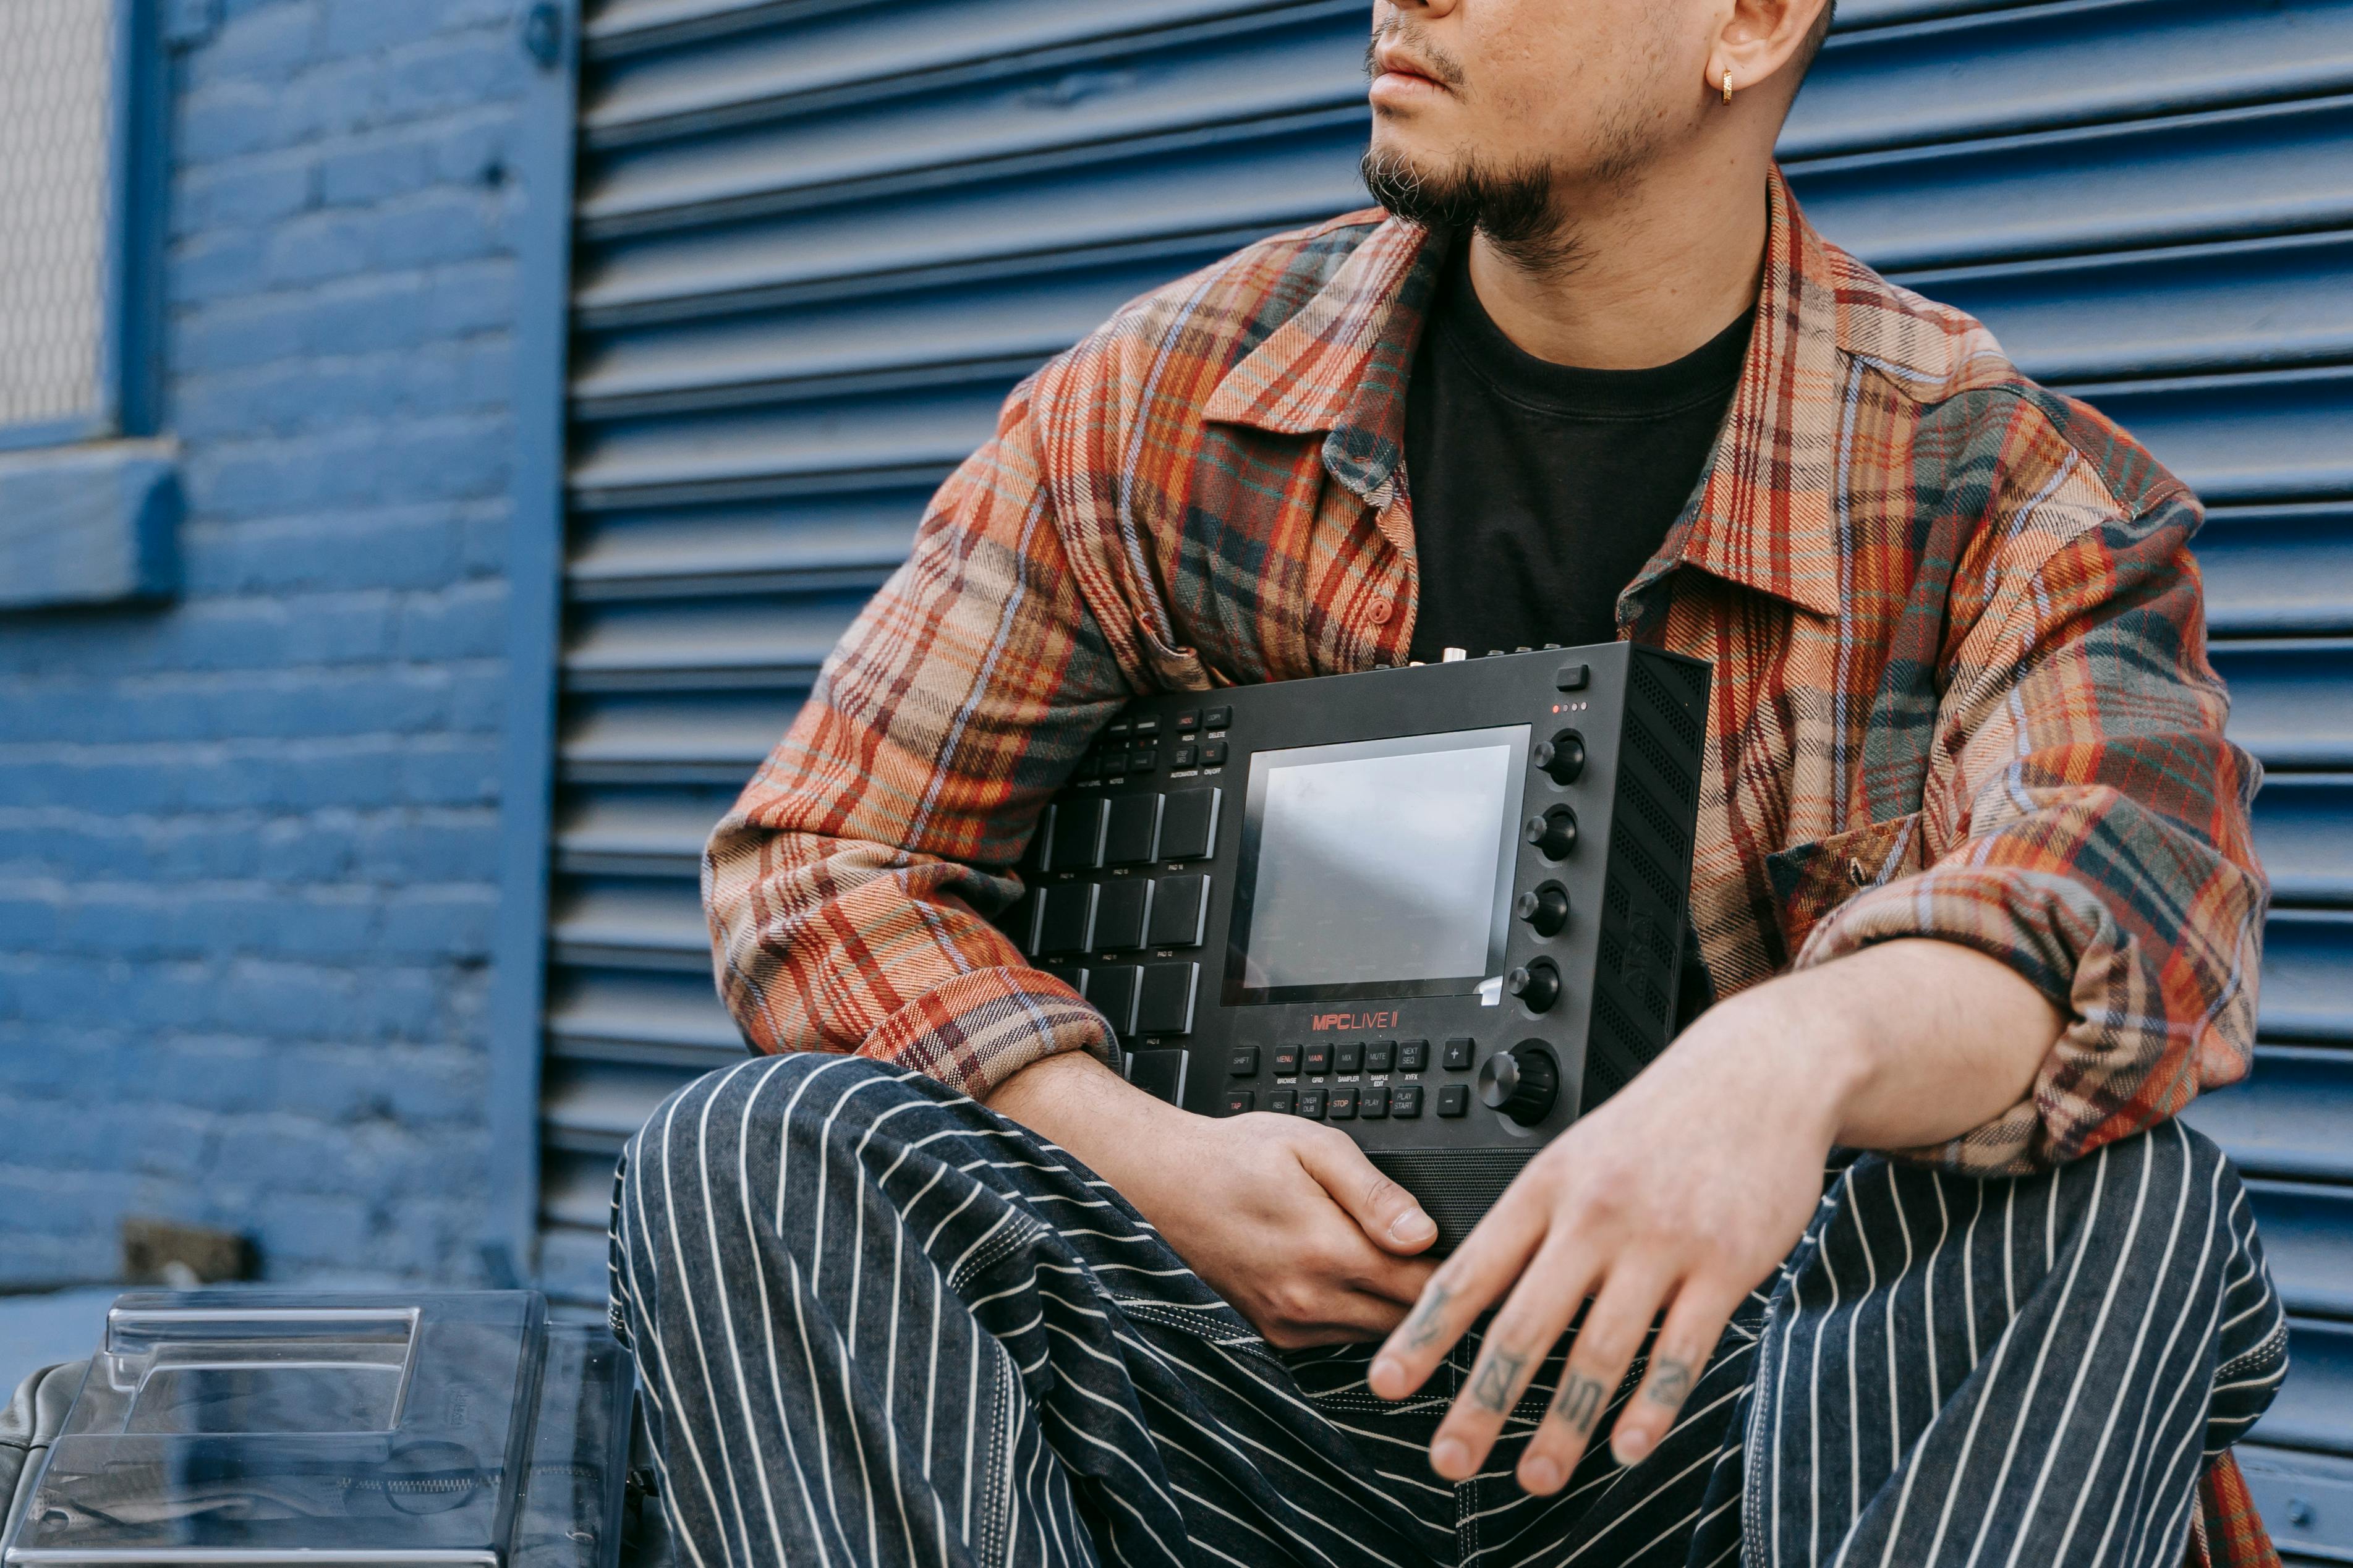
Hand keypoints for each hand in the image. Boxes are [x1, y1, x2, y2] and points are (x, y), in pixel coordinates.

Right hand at [988, 1052, 1440, 1345]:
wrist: (1160, 1183)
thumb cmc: (1234, 1157)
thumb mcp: (1312, 1147)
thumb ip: (1376, 1193)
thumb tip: (1426, 1233)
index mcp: (1328, 1252)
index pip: (1426, 1287)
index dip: (1465, 1276)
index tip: (1490, 1262)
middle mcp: (1309, 1301)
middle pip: (1406, 1320)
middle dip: (1436, 1298)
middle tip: (1464, 1267)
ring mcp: (1289, 1324)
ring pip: (1375, 1333)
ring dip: (1396, 1309)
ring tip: (1406, 1267)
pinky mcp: (1274, 1334)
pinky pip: (1338, 1337)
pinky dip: (1358, 1315)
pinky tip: (1356, 1280)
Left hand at [1366, 972, 1847, 1491]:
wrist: (1756, 1076)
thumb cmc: (1657, 1125)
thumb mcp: (1573, 1156)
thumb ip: (1531, 1226)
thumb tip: (1473, 1297)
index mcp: (1545, 1190)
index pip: (1469, 1273)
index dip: (1423, 1335)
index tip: (1386, 1383)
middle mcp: (1593, 1217)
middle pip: (1524, 1327)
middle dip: (1481, 1405)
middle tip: (1448, 1460)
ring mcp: (1660, 1243)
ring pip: (1599, 1352)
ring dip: (1563, 1427)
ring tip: (1534, 1478)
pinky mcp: (1724, 1265)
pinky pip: (1680, 1351)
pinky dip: (1651, 1407)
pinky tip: (1625, 1448)